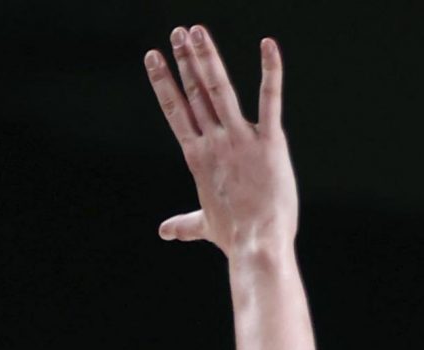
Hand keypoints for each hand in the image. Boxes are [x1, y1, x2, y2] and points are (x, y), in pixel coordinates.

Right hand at [146, 25, 294, 256]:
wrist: (257, 246)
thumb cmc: (234, 238)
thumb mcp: (206, 225)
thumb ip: (186, 224)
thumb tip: (165, 232)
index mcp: (198, 156)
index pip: (175, 110)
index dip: (163, 81)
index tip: (153, 56)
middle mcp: (214, 142)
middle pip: (195, 93)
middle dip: (185, 61)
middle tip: (177, 32)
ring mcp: (240, 140)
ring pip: (220, 89)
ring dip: (207, 57)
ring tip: (197, 31)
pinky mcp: (269, 143)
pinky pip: (270, 100)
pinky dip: (270, 71)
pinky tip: (269, 46)